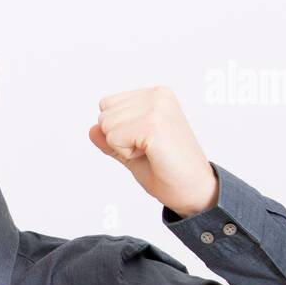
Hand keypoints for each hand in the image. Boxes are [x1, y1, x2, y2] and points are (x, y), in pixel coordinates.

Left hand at [88, 86, 218, 217]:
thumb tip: (92, 129)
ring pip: (106, 126)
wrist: (193, 190)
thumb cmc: (167, 171)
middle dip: (119, 139)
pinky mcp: (153, 124)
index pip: (106, 105)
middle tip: (150, 150)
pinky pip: (114, 138)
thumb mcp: (131, 151)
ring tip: (152, 152)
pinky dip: (127, 154)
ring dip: (124, 147)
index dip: (118, 131)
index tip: (146, 142)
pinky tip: (152, 155)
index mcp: (155, 95)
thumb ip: (111, 138)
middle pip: (103, 115)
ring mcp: (157, 107)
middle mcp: (157, 95)